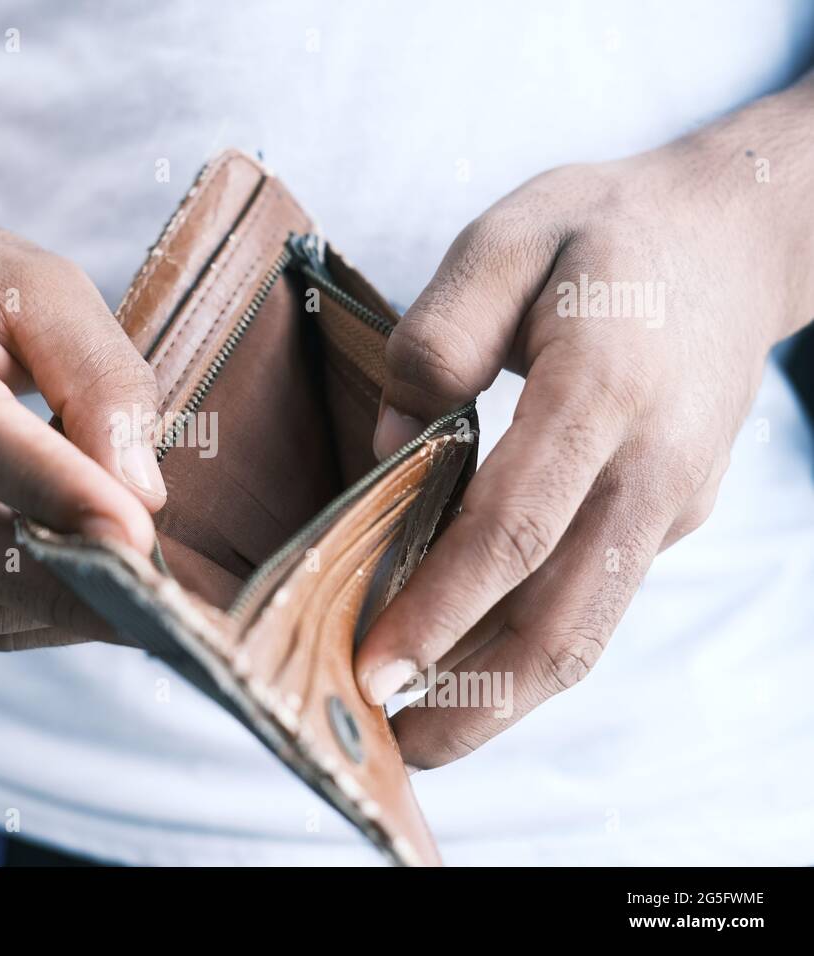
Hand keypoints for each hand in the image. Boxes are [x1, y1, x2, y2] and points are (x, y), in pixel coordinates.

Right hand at [0, 207, 167, 649]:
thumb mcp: (48, 290)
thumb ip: (99, 378)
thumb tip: (140, 497)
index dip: (52, 489)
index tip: (137, 536)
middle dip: (62, 579)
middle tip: (156, 601)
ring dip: (57, 608)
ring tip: (141, 604)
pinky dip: (35, 615)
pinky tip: (91, 596)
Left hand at [355, 92, 813, 767]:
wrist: (733, 237)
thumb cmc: (603, 231)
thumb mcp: (508, 237)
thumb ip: (440, 336)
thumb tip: (392, 445)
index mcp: (604, 386)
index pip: (517, 525)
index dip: (442, 606)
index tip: (373, 665)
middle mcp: (650, 465)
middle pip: (564, 616)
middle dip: (475, 697)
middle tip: (390, 746)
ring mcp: (670, 500)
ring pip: (587, 626)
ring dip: (504, 695)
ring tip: (421, 731)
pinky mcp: (668, 516)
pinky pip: (594, 597)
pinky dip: (529, 644)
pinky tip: (466, 658)